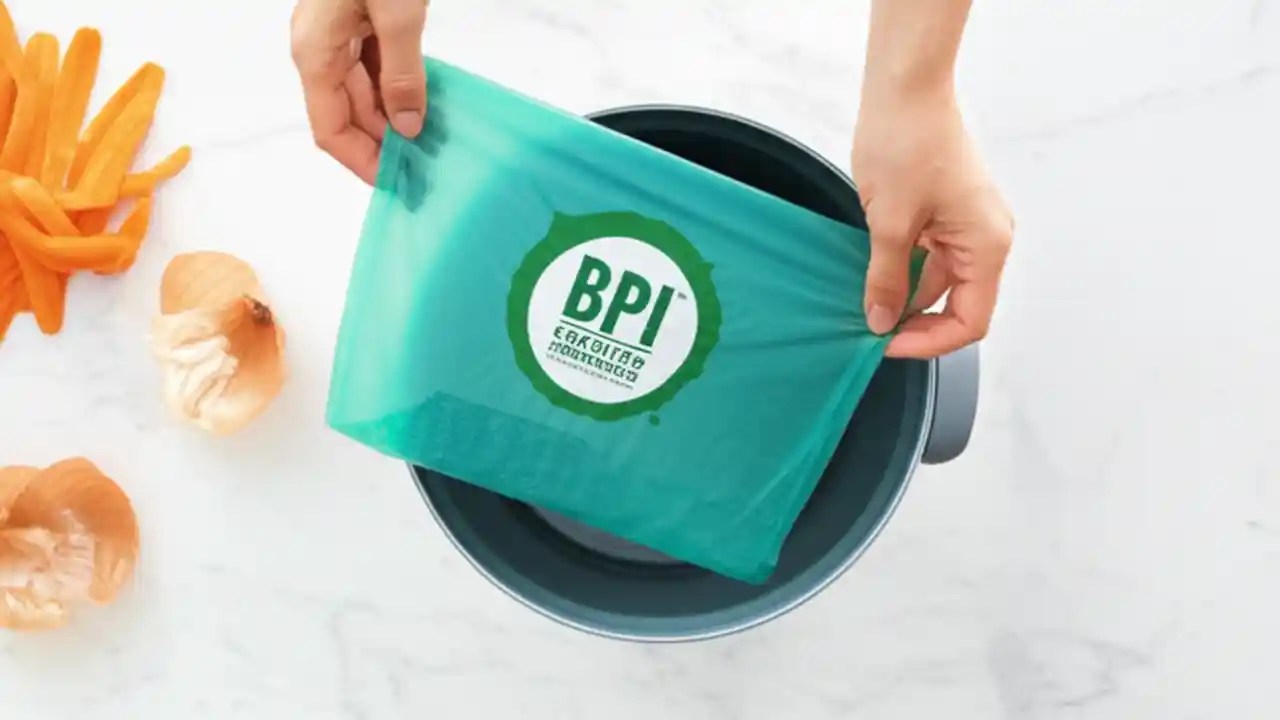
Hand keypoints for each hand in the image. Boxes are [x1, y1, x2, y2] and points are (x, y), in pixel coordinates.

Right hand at [290, 0, 428, 183]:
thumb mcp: (397, 14)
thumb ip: (403, 71)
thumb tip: (408, 127)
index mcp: (316, 53)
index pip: (330, 129)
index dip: (361, 161)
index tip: (397, 181)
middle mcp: (320, 49)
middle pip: (348, 115)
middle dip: (383, 144)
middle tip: (426, 165)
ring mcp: (337, 33)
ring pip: (363, 93)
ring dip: (393, 119)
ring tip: (431, 140)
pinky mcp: (358, 20)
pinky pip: (374, 68)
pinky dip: (397, 89)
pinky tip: (424, 103)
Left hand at [852, 88, 1013, 358]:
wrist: (905, 90)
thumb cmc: (908, 142)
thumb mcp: (890, 223)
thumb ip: (887, 279)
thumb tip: (880, 321)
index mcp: (988, 245)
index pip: (970, 322)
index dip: (928, 342)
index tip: (886, 343)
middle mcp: (987, 238)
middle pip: (957, 306)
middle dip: (914, 324)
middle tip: (870, 331)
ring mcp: (968, 226)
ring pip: (939, 284)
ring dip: (905, 297)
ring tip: (865, 305)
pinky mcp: (947, 215)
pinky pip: (930, 259)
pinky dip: (903, 272)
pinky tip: (872, 277)